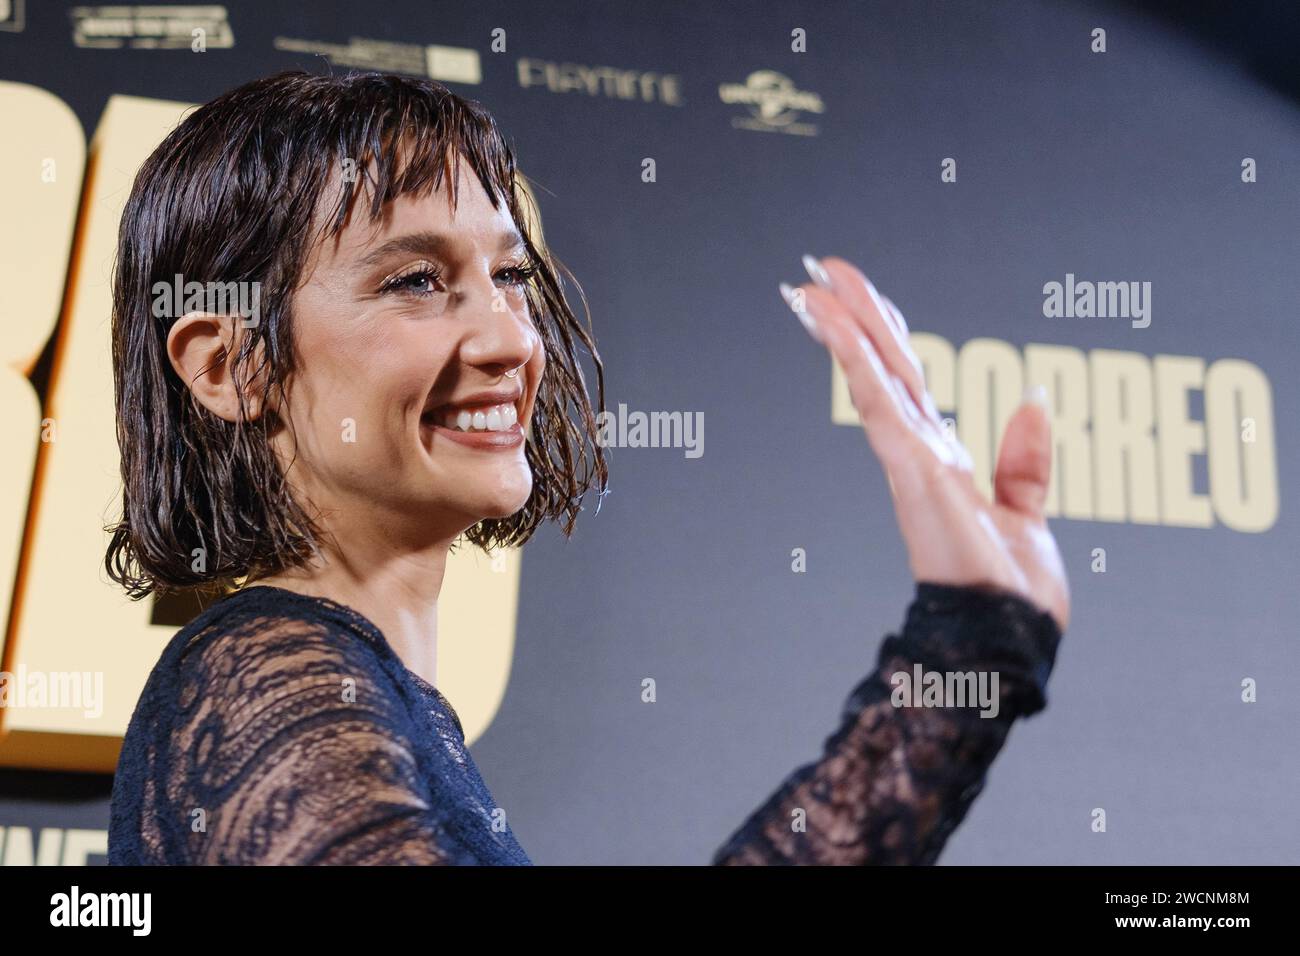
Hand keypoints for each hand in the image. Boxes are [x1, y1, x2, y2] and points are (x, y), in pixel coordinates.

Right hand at [780, 256, 1069, 632]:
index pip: (908, 381)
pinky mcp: (911, 464)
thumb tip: (1031, 404)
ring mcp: (911, 457)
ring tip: (807, 286)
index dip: (883, 335)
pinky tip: (829, 321)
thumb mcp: (1027, 512)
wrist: (1010, 631)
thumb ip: (1023, 463)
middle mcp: (920, 451)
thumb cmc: (1015, 590)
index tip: (858, 297)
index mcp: (943, 458)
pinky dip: (853, 356)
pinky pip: (878, 397)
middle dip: (853, 314)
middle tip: (817, 270)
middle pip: (883, 364)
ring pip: (872, 374)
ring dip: (841, 326)